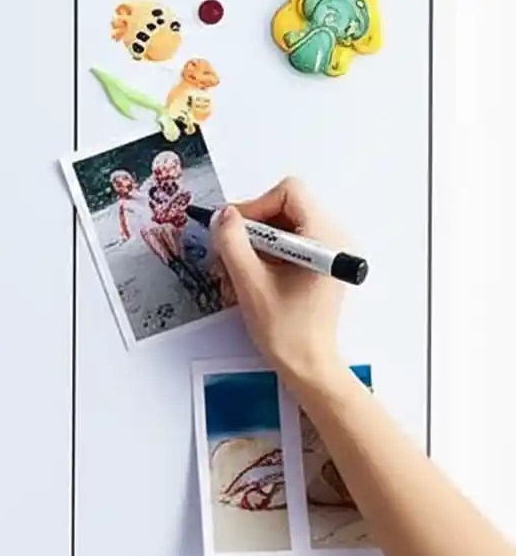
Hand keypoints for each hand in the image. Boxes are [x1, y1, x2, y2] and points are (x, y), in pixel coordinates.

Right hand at [214, 178, 348, 391]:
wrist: (308, 362)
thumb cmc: (287, 330)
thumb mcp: (250, 283)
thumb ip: (232, 242)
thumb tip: (222, 215)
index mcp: (324, 238)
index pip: (289, 193)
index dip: (255, 205)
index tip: (234, 229)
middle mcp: (333, 238)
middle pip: (285, 206)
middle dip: (252, 225)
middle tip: (230, 250)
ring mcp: (328, 249)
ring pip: (284, 223)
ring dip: (255, 241)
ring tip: (239, 269)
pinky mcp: (319, 261)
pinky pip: (288, 241)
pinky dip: (266, 253)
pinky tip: (253, 275)